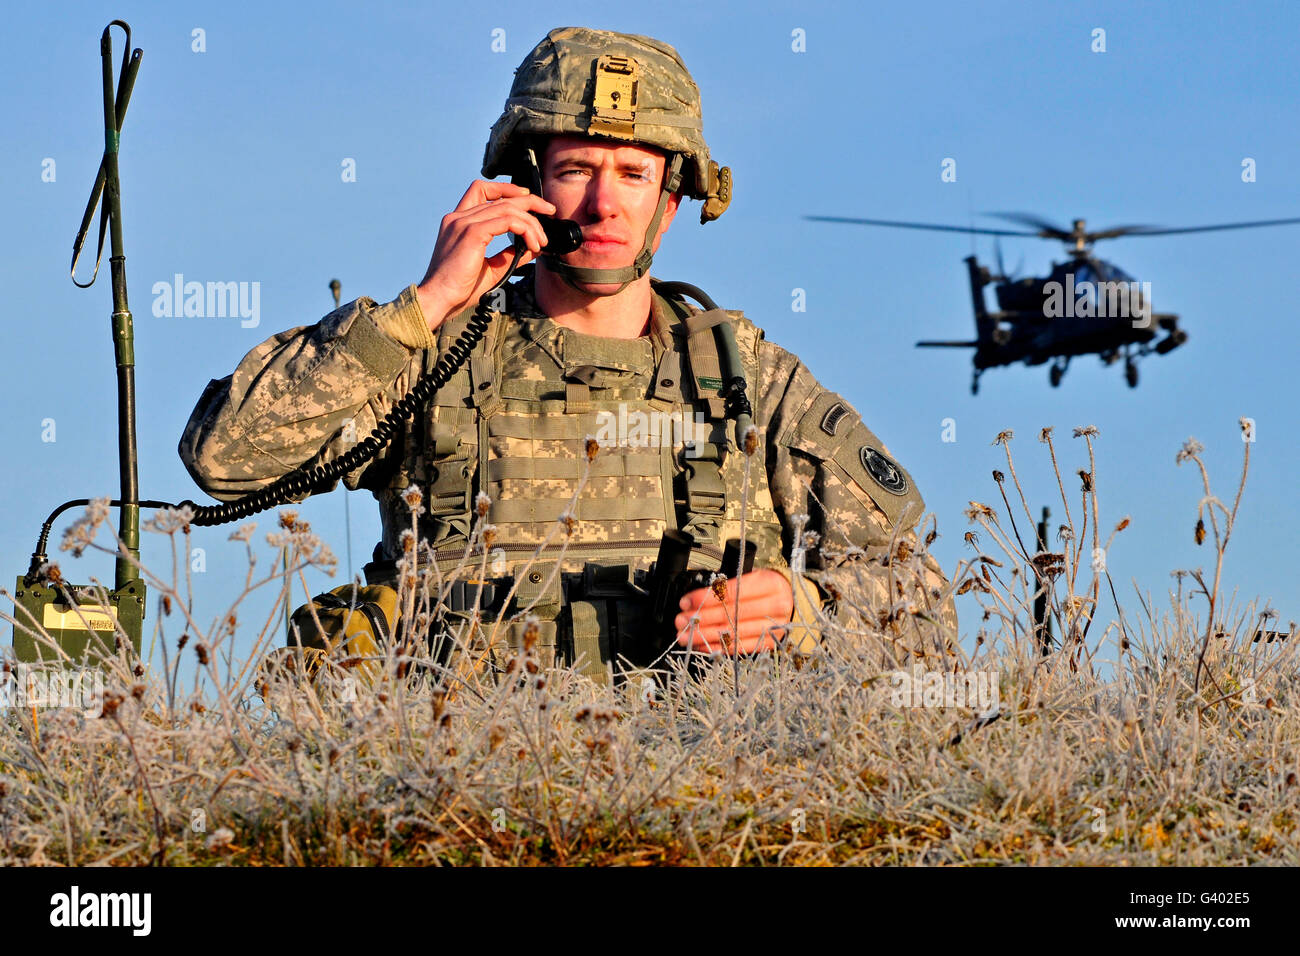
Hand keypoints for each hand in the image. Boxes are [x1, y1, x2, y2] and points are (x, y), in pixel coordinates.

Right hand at [415, 180, 555, 332]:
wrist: (440, 299)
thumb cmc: (459, 288)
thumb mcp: (491, 267)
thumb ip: (510, 255)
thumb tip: (533, 248)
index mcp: (458, 222)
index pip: (482, 190)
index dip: (507, 189)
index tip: (528, 198)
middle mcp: (458, 217)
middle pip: (501, 197)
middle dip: (530, 202)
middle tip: (549, 211)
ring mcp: (464, 222)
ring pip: (508, 208)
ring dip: (531, 222)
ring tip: (541, 241)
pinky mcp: (472, 233)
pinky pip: (507, 221)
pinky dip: (525, 230)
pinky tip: (532, 245)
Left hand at [674, 569, 795, 654]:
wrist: (795, 601)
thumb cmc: (768, 587)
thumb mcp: (752, 577)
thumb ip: (728, 585)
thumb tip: (697, 599)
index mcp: (769, 583)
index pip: (731, 592)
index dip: (705, 598)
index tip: (686, 602)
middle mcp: (774, 606)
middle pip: (731, 614)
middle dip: (702, 618)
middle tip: (681, 621)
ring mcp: (774, 626)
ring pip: (734, 633)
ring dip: (705, 635)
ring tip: (686, 635)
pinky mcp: (770, 643)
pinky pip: (741, 647)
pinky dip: (719, 647)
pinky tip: (703, 645)